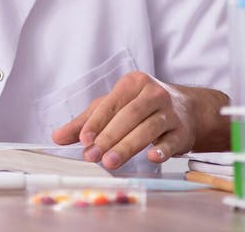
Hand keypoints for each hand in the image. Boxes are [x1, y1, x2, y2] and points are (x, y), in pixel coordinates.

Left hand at [50, 71, 228, 169]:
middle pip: (128, 116)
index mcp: (133, 83)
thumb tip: (57, 137)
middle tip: (93, 156)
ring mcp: (170, 112)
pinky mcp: (183, 131)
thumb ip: (85, 121)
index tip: (84, 140)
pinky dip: (162, 149)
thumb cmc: (141, 106)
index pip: (111, 103)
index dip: (96, 122)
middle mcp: (153, 93)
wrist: (187, 109)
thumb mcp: (112, 106)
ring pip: (147, 129)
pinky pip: (172, 141)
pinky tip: (151, 157)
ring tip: (110, 162)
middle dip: (109, 138)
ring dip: (128, 146)